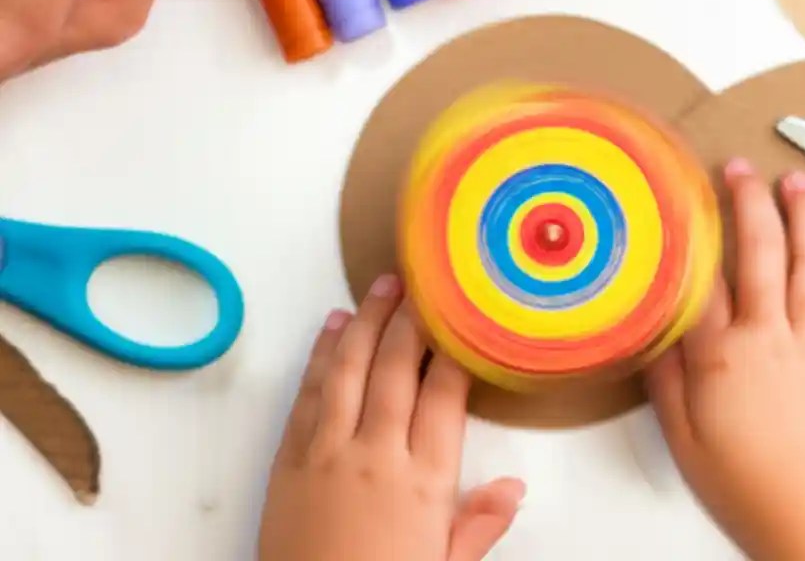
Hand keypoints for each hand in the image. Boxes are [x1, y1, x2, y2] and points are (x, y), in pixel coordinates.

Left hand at [258, 275, 524, 560]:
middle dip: (410, 320)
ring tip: (379, 287)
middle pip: (396, 369)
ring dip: (364, 323)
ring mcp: (327, 454)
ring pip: (349, 371)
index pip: (444, 395)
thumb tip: (513, 488)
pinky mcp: (288, 462)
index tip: (465, 317)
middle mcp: (376, 456)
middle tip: (422, 283)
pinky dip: (320, 358)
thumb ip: (478, 525)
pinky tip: (332, 331)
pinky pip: (308, 397)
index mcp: (424, 482)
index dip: (454, 350)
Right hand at [645, 160, 804, 560]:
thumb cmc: (747, 483)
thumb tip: (658, 330)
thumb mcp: (682, 436)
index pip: (704, 278)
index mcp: (721, 356)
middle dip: (751, 203)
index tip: (689, 201)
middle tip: (742, 169)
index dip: (696, 234)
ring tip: (797, 181)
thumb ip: (667, 377)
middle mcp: (771, 338)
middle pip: (761, 254)